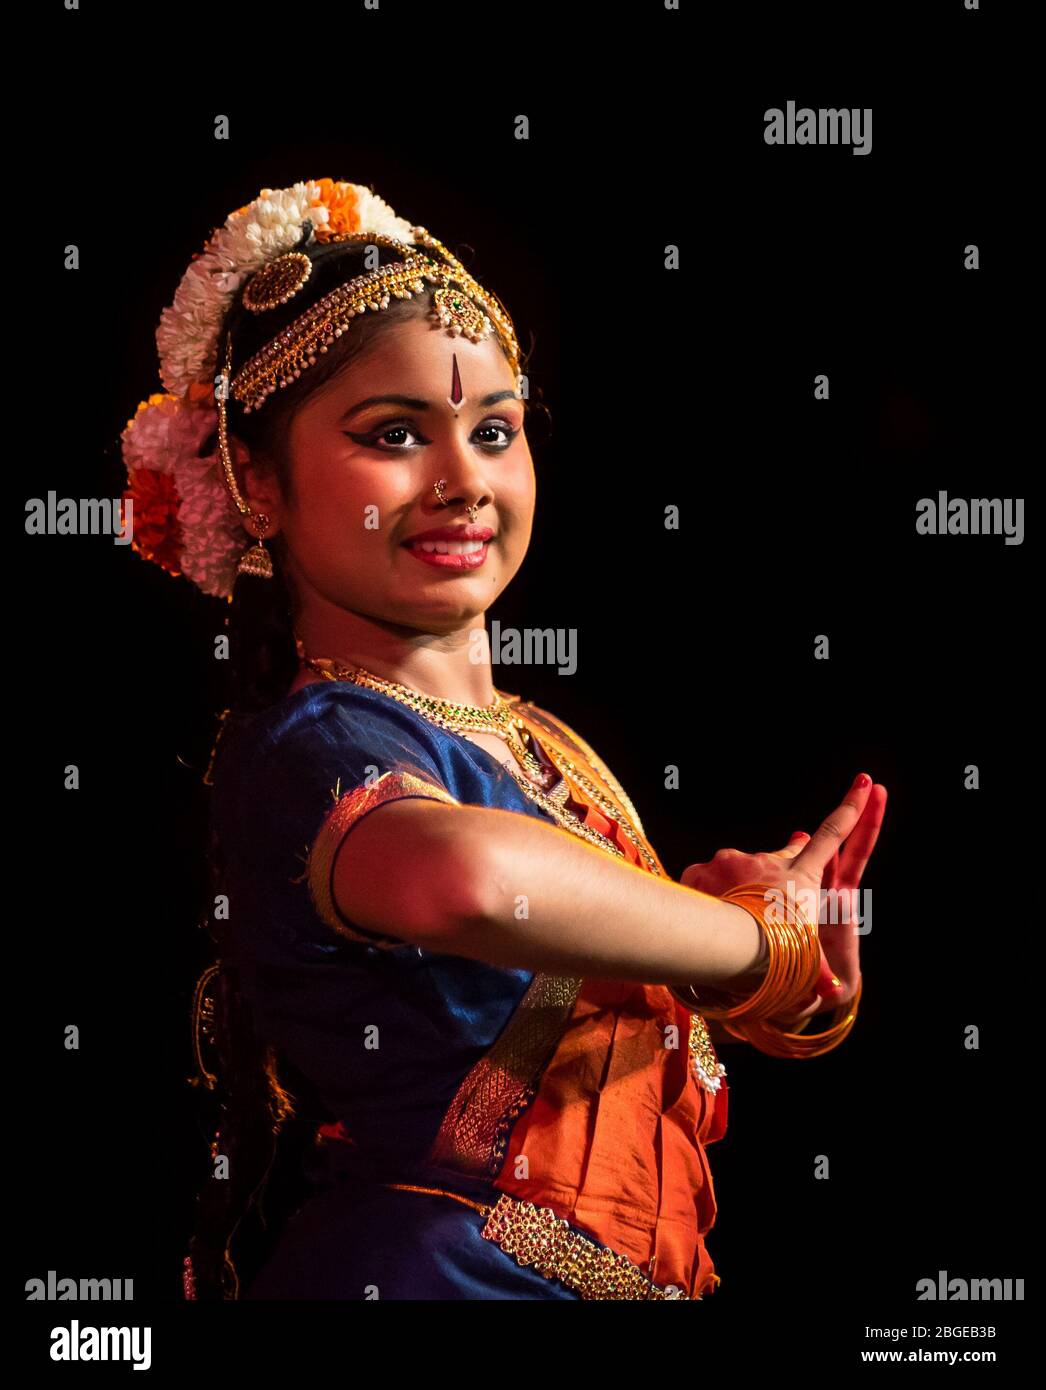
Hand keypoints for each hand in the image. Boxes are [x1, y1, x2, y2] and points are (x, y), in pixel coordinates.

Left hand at [679, 773, 887, 1021]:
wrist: (721, 948)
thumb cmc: (771, 963)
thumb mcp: (804, 969)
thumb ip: (821, 977)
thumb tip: (837, 993)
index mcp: (802, 879)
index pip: (833, 838)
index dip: (851, 809)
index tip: (865, 780)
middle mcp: (770, 862)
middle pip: (786, 853)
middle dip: (790, 858)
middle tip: (787, 881)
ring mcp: (735, 862)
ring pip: (743, 868)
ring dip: (743, 885)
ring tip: (736, 918)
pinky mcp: (705, 868)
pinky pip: (709, 877)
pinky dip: (711, 891)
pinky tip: (709, 914)